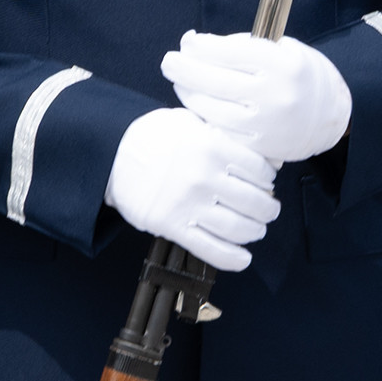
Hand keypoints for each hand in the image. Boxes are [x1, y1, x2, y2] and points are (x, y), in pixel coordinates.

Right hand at [107, 109, 280, 271]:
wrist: (113, 153)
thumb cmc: (156, 136)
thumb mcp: (193, 122)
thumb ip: (227, 136)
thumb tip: (265, 155)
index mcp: (212, 147)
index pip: (259, 171)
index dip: (268, 180)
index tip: (267, 183)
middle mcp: (204, 177)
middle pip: (255, 202)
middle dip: (268, 209)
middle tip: (268, 210)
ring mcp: (189, 204)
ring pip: (238, 228)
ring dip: (254, 232)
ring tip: (256, 229)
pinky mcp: (172, 227)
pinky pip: (211, 249)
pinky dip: (233, 259)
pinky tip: (243, 258)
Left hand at [162, 32, 352, 163]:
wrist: (331, 116)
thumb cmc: (302, 75)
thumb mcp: (285, 49)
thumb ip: (245, 47)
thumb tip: (198, 45)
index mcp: (283, 65)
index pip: (229, 53)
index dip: (202, 47)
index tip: (188, 42)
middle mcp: (275, 95)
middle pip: (215, 81)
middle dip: (186, 69)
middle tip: (170, 62)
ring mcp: (266, 124)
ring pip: (213, 108)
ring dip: (189, 93)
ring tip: (180, 82)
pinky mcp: (260, 146)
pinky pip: (221, 131)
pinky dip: (204, 117)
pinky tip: (196, 105)